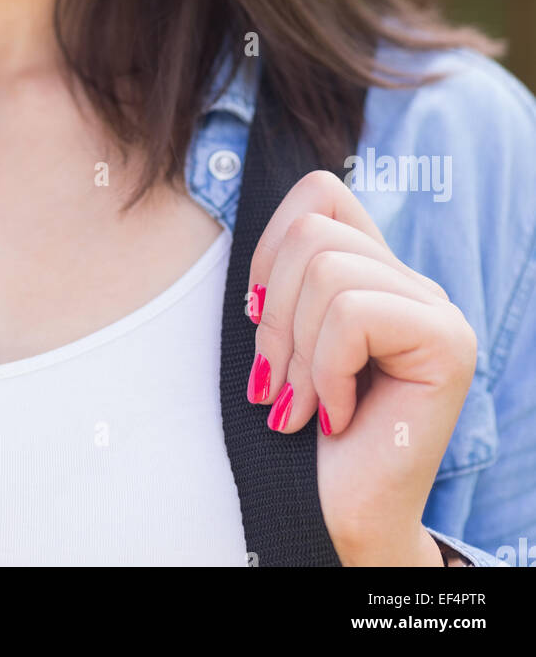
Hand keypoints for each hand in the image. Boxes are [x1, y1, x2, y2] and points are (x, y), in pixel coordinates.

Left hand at [246, 170, 477, 566]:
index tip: (258, 316)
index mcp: (373, 268)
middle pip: (313, 231)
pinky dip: (327, 371)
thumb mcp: (279, 334)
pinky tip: (337, 415)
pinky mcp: (448, 342)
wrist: (330, 514)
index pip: (320, 191)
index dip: (271, 245)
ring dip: (298, 351)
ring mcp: (437, 309)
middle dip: (275, 314)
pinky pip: (352, 315)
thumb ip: (287, 276)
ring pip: (329, 270)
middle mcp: (411, 280)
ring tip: (306, 405)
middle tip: (278, 382)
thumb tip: (268, 245)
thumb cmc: (297, 428)